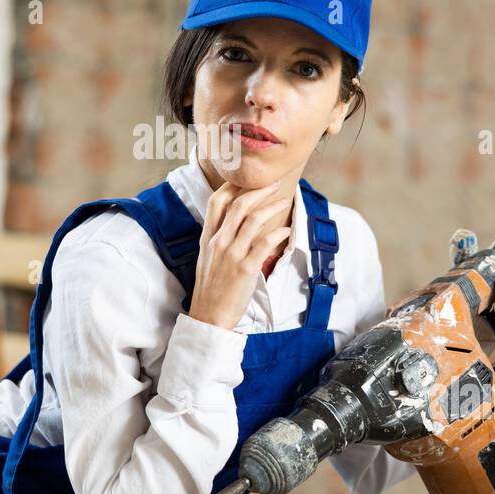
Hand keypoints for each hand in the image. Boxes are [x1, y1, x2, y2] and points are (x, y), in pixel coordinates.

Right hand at [188, 180, 292, 330]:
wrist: (209, 316)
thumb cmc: (212, 288)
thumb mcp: (208, 257)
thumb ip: (219, 237)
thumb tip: (235, 221)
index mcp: (208, 237)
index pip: (217, 201)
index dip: (233, 184)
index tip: (249, 177)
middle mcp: (218, 241)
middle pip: (239, 204)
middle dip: (259, 189)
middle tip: (275, 182)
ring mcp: (231, 254)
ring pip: (253, 219)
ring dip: (272, 206)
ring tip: (284, 200)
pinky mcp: (245, 268)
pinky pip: (265, 243)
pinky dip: (278, 232)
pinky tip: (286, 229)